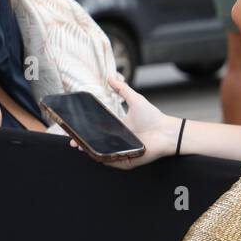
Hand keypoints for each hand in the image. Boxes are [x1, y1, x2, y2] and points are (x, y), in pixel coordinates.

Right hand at [63, 75, 179, 169]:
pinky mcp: (128, 161)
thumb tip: (110, 77)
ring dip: (91, 152)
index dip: (84, 132)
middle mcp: (117, 142)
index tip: (72, 131)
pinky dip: (106, 161)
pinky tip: (98, 156)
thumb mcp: (135, 100)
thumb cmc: (153, 117)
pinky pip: (114, 163)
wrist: (168, 131)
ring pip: (102, 155)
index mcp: (116, 129)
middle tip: (74, 142)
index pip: (96, 132)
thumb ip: (122, 89)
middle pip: (96, 145)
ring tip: (82, 148)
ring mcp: (122, 152)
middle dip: (83, 144)